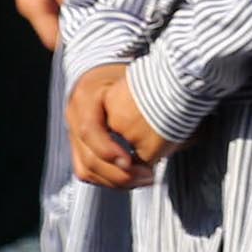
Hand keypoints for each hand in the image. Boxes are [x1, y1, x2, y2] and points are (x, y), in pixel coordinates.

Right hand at [65, 62, 157, 188]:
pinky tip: (130, 179)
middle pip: (88, 158)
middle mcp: (74, 118)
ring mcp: (73, 134)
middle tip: (146, 177)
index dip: (108, 150)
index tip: (132, 161)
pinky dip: (108, 179)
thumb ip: (146, 101)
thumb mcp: (133, 79)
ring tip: (142, 180)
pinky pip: (86, 170)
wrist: (99, 71)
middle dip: (117, 174)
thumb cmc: (123, 75)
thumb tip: (178, 125)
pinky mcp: (77, 146)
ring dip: (114, 181)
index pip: (90, 131)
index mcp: (86, 98)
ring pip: (85, 169)